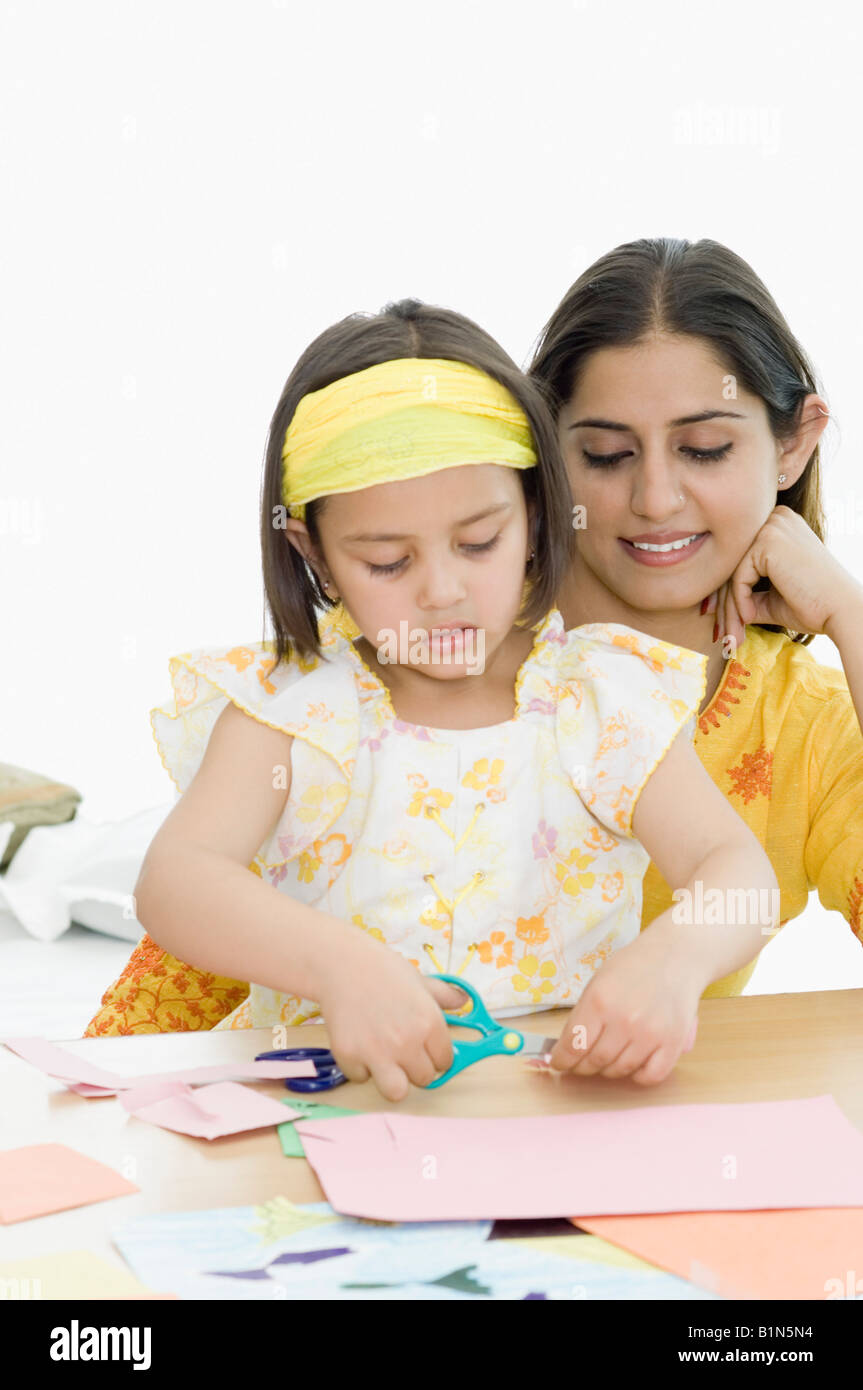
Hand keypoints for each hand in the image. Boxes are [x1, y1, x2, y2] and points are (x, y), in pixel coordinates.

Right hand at [317, 942, 467, 1101]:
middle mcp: (407, 1042)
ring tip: (384, 1060)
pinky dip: (359, 1067)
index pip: (445, 1062)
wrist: (342, 964)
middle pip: (423, 1079)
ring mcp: (377, 1052)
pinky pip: (360, 1079)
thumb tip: (463, 1001)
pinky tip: (359, 1045)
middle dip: (414, 1067)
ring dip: (392, 1079)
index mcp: (430, 1024)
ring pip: (397, 1092)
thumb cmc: (382, 969)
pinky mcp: (349, 1057)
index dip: (435, 1055)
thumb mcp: (420, 980)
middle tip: (401, 1049)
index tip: (425, 1049)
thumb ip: (444, 995)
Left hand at [546, 926, 701, 1083]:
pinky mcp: (673, 1043)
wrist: (674, 956)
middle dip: (582, 1066)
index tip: (559, 1063)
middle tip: (580, 1064)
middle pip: (594, 1062)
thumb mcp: (597, 983)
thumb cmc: (633, 967)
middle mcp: (624, 1020)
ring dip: (609, 1070)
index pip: (573, 1046)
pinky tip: (634, 1063)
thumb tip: (566, 1049)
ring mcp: (650, 1034)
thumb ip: (582, 1016)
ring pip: (620, 1071)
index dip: (562, 1060)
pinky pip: (650, 1076)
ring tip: (608, 1057)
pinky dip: (638, 1075)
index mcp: (599, 1001)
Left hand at [704, 506, 862, 651]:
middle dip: (725, 604)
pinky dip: (740, 601)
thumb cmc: (813, 604)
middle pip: (732, 565)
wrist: (841, 611)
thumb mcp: (772, 596)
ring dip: (728, 609)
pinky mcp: (768, 541)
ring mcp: (771, 527)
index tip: (721, 621)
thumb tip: (712, 606)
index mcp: (778, 525)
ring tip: (732, 635)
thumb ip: (745, 594)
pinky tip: (751, 617)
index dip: (728, 593)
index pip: (740, 559)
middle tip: (723, 634)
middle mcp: (774, 518)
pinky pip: (738, 577)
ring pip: (731, 572)